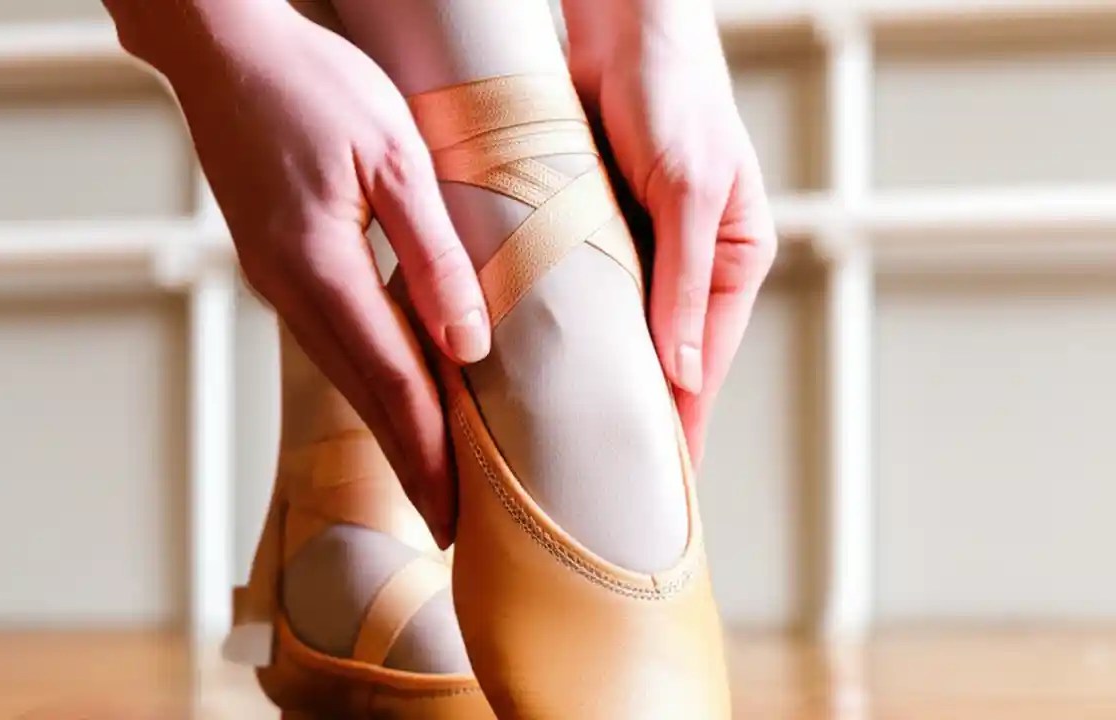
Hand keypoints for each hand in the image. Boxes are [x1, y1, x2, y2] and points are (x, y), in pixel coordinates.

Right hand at [105, 0, 489, 544]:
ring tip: (428, 476)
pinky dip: (366, 379)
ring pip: (342, 372)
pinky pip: (329, 337)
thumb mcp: (393, 154)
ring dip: (387, 427)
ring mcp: (275, 279)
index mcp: (320, 267)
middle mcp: (290, 288)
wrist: (223, 50)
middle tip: (446, 524)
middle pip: (360, 395)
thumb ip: (431, 251)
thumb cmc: (312, 84)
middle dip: (407, 464)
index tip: (455, 510)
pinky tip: (392, 392)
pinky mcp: (274, 263)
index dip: (426, 452)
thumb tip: (466, 338)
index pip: (389, 382)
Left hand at [564, 0, 777, 465]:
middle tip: (593, 472)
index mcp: (733, 261)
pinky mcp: (589, 228)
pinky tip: (535, 360)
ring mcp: (636, 250)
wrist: (620, 24)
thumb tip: (682, 375)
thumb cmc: (675, 91)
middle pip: (657, 359)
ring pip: (614, 332)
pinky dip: (560, 324)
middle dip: (629, 411)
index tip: (658, 484)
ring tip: (558, 434)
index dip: (681, 424)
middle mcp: (685, 264)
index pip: (704, 365)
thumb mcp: (690, 191)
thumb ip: (686, 283)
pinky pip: (577, 290)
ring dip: (590, 373)